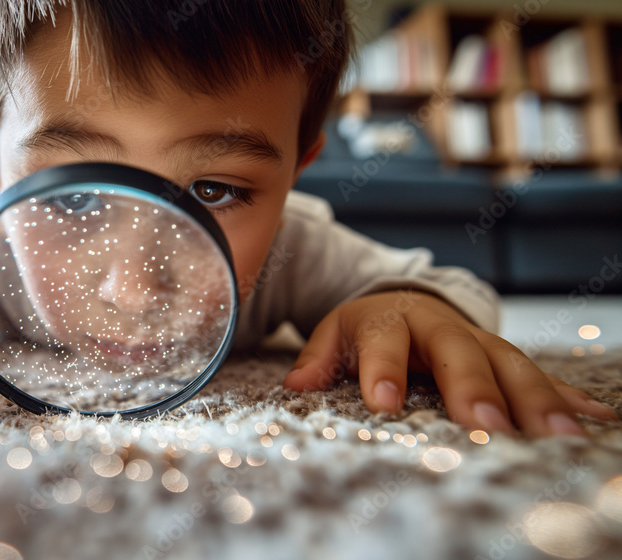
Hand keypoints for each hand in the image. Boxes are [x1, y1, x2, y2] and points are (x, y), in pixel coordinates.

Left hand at [282, 290, 618, 436]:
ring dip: (534, 399)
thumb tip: (296, 382)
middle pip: (457, 352)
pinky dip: (565, 398)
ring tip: (555, 435)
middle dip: (473, 388)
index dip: (383, 368)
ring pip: (508, 364)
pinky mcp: (504, 357)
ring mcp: (477, 340)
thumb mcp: (335, 336)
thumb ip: (317, 358)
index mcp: (388, 319)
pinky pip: (539, 376)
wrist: (405, 302)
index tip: (384, 402)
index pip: (383, 339)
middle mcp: (438, 326)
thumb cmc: (366, 331)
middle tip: (486, 426)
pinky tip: (592, 422)